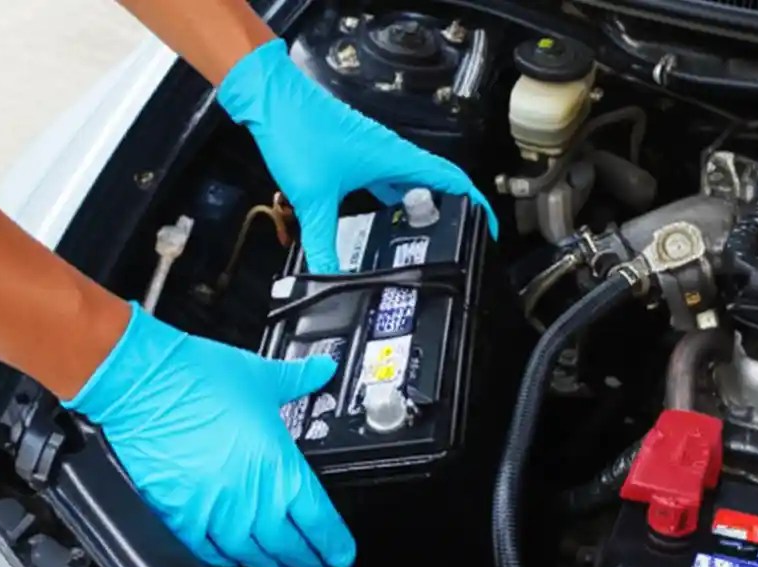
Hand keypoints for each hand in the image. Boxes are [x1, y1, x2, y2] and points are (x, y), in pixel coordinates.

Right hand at [65, 302, 354, 566]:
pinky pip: (208, 551)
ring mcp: (215, 512)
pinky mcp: (179, 517)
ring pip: (250, 554)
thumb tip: (323, 370)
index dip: (333, 544)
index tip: (341, 555)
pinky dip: (225, 559)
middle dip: (306, 559)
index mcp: (279, 467)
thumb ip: (298, 379)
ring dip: (269, 562)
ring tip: (279, 564)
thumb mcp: (263, 376)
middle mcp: (252, 498)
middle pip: (287, 545)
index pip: (318, 519)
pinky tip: (232, 558)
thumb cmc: (200, 378)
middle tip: (315, 566)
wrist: (145, 385)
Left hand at [217, 38, 497, 273]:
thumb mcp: (312, 198)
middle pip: (436, 185)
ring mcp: (376, 153)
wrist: (270, 98)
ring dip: (418, 208)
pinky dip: (392, 200)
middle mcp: (392, 153)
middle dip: (448, 214)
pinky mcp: (358, 154)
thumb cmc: (296, 134)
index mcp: (396, 159)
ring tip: (420, 240)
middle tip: (449, 247)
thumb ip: (322, 243)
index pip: (453, 180)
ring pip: (410, 183)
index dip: (476, 204)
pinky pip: (388, 181)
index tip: (487, 228)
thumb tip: (327, 277)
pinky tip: (381, 221)